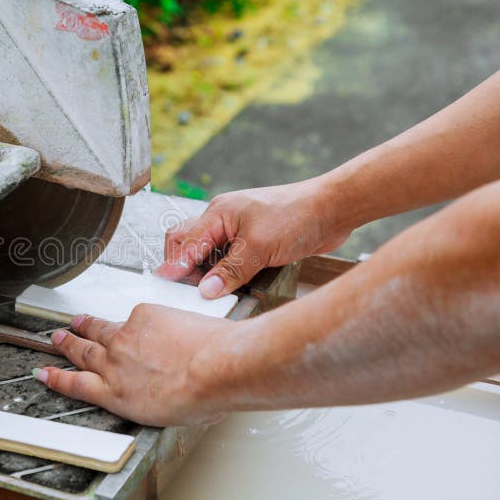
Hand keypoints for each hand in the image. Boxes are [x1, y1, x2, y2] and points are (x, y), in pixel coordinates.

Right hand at [32, 305, 232, 426]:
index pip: (77, 386)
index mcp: (118, 396)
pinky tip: (138, 317)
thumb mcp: (166, 414)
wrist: (215, 368)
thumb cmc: (201, 397)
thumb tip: (160, 390)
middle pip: (83, 353)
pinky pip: (135, 315)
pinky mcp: (142, 315)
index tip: (45, 373)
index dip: (57, 379)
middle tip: (57, 338)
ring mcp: (125, 338)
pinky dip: (134, 318)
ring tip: (77, 321)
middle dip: (68, 345)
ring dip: (86, 325)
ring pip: (100, 330)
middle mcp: (114, 366)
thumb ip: (151, 398)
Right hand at [156, 179, 349, 297]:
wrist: (333, 209)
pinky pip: (229, 258)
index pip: (185, 242)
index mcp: (219, 213)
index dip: (175, 265)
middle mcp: (224, 220)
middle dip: (184, 266)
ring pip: (208, 252)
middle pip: (188, 243)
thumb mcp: (259, 247)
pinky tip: (233, 284)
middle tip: (189, 289)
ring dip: (207, 271)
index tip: (166, 284)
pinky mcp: (254, 240)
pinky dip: (226, 272)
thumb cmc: (298, 215)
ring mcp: (239, 230)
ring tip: (211, 290)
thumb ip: (230, 270)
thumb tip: (206, 290)